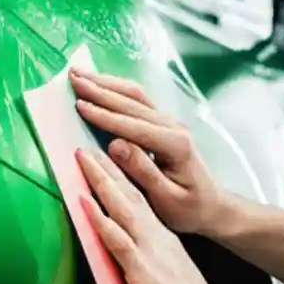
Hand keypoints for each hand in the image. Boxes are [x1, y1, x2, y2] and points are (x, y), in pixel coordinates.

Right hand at [69, 69, 233, 236]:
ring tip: (80, 74)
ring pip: (135, 96)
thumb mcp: (166, 198)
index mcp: (174, 145)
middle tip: (73, 77)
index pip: (133, 126)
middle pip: (132, 103)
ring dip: (106, 83)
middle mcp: (173, 127)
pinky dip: (116, 89)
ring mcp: (169, 123)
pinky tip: (100, 84)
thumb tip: (114, 144)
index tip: (80, 106)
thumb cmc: (188, 209)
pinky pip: (137, 101)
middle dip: (100, 89)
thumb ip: (142, 170)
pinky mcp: (163, 124)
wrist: (211, 206)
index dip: (104, 115)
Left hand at [77, 148, 246, 283]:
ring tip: (83, 158)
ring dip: (101, 181)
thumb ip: (149, 273)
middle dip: (109, 169)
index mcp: (166, 245)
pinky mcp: (144, 273)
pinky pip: (117, 240)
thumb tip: (133, 270)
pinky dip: (100, 218)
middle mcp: (160, 242)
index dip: (123, 181)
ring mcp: (152, 255)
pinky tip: (85, 203)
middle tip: (89, 146)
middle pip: (131, 197)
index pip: (141, 204)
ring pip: (123, 208)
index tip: (107, 161)